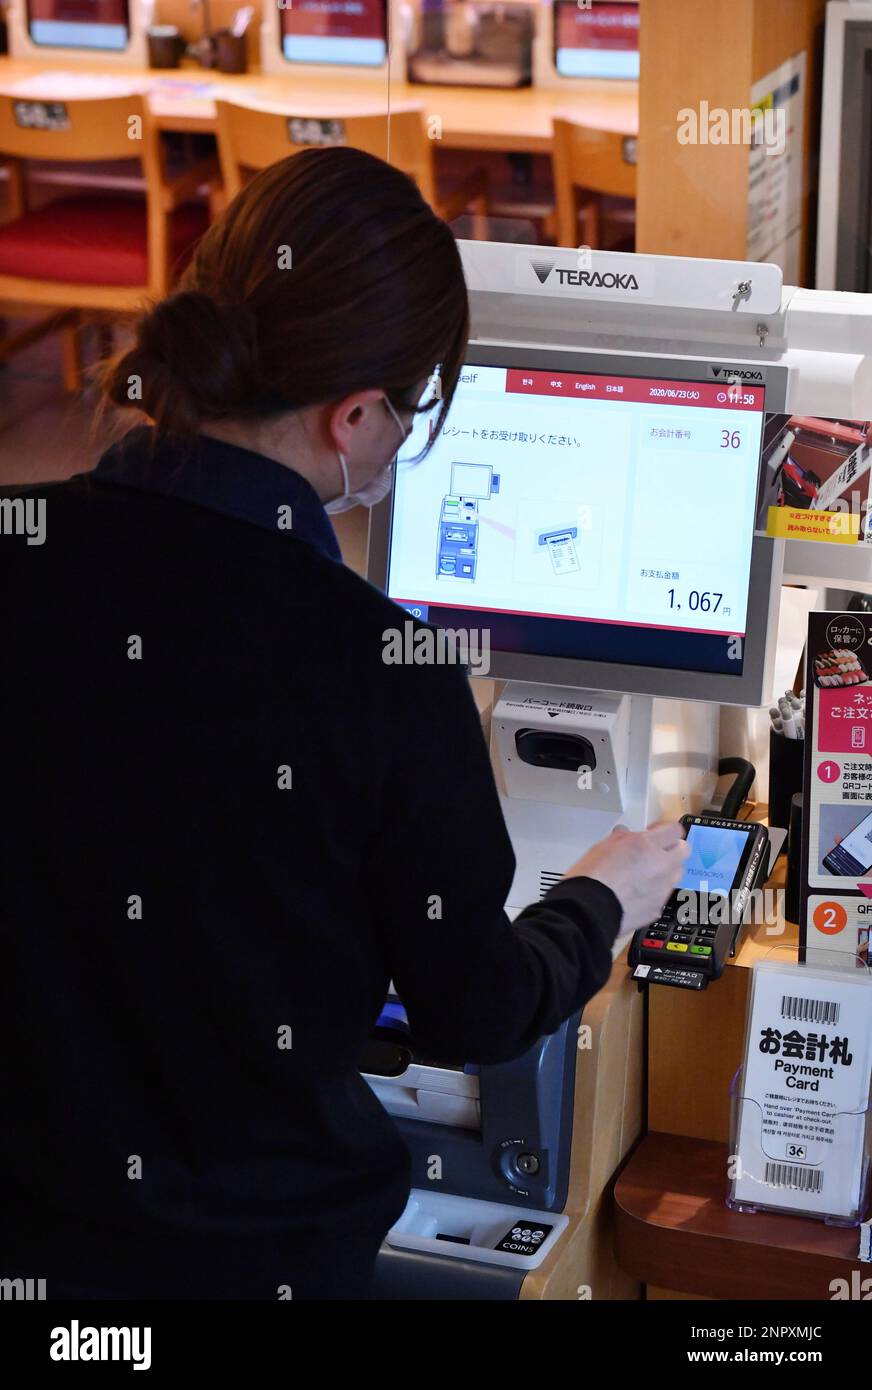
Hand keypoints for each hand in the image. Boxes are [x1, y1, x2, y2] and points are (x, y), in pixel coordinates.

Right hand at [564, 821, 689, 931]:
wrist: (589, 911)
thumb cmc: (591, 878)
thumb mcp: (602, 846)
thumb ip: (621, 838)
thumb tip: (626, 836)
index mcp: (647, 845)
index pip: (674, 830)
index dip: (665, 829)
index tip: (655, 832)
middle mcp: (661, 865)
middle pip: (683, 851)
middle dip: (672, 848)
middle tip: (655, 851)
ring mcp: (662, 888)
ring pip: (676, 874)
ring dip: (665, 870)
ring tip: (644, 874)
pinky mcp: (658, 907)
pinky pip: (663, 894)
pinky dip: (655, 891)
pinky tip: (637, 893)